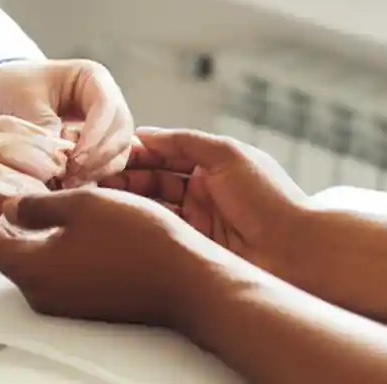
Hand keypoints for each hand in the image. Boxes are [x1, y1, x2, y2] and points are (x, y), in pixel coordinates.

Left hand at [0, 60, 133, 185]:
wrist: (5, 93)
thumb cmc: (14, 88)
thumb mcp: (24, 102)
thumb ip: (44, 129)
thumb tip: (61, 163)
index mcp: (92, 77)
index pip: (107, 107)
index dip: (96, 135)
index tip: (75, 159)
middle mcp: (108, 99)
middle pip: (121, 131)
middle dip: (99, 157)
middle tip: (71, 177)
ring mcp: (107, 123)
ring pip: (119, 151)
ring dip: (98, 170)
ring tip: (68, 183)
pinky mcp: (101, 143)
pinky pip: (109, 163)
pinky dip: (94, 175)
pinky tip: (71, 184)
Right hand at [0, 116, 72, 272]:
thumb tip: (27, 171)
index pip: (3, 124)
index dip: (37, 133)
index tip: (64, 146)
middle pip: (4, 139)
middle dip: (41, 151)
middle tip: (67, 167)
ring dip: (30, 178)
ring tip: (54, 190)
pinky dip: (7, 203)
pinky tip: (24, 211)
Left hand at [0, 188, 245, 329]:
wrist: (188, 281)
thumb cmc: (138, 239)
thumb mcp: (83, 204)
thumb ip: (37, 203)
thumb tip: (9, 202)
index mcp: (32, 268)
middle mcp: (42, 293)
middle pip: (10, 250)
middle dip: (15, 214)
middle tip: (32, 181)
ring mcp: (66, 302)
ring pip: (39, 258)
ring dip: (43, 227)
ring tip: (65, 194)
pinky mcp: (88, 303)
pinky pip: (63, 270)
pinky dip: (64, 244)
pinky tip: (88, 219)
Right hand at [102, 128, 309, 278]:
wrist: (297, 252)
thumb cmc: (269, 198)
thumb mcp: (227, 154)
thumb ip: (186, 141)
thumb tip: (146, 134)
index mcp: (213, 165)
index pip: (164, 154)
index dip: (136, 151)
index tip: (104, 151)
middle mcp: (203, 193)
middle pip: (153, 180)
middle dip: (123, 176)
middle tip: (89, 175)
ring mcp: (197, 223)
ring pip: (152, 206)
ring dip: (125, 200)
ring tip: (94, 195)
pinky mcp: (194, 249)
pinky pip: (159, 232)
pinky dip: (138, 223)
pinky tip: (115, 218)